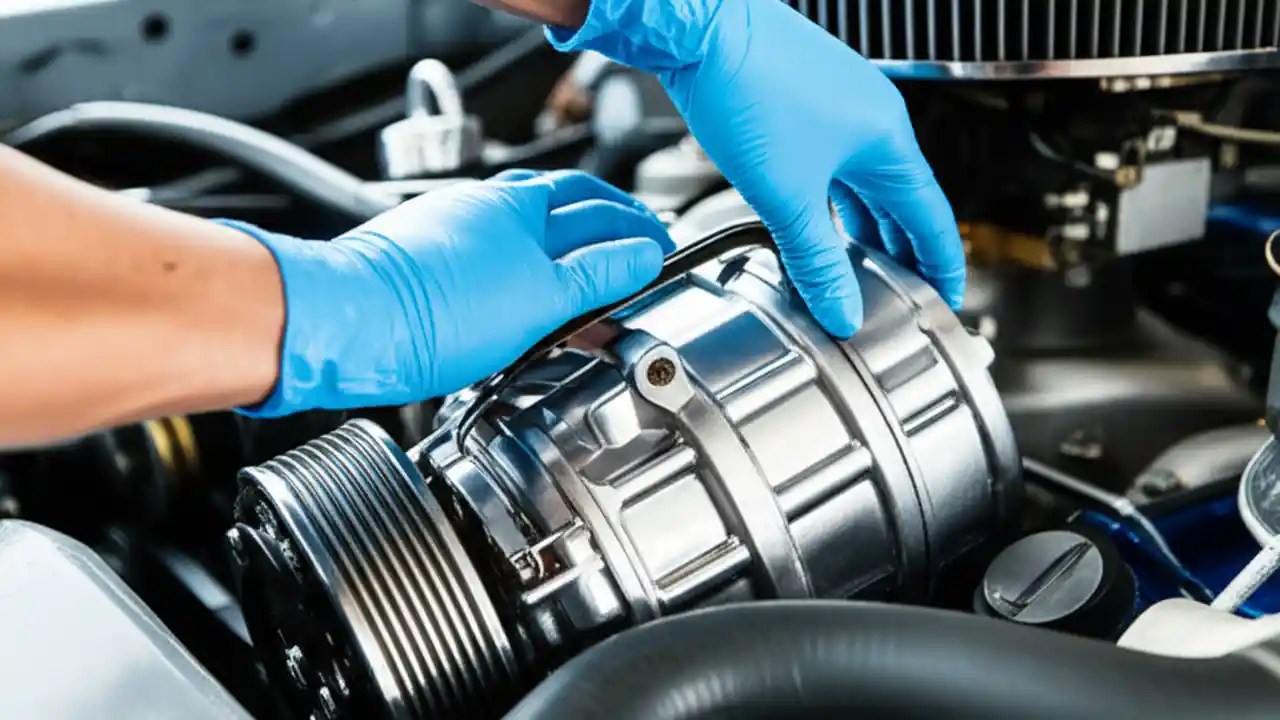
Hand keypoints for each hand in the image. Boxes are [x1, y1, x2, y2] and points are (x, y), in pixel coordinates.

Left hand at [221, 169, 671, 415]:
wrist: (349, 327)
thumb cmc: (431, 311)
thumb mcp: (540, 299)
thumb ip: (598, 277)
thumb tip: (642, 257)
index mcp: (520, 207)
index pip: (600, 211)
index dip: (637, 231)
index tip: (659, 250)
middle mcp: (487, 210)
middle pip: (564, 209)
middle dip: (606, 227)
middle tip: (635, 247)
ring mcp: (454, 232)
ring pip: (526, 234)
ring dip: (564, 249)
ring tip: (586, 275)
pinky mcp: (426, 261)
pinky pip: (494, 258)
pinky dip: (524, 271)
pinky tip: (524, 300)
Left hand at [547, 0, 965, 336]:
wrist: (697, 27)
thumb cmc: (745, 85)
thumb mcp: (785, 196)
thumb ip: (816, 260)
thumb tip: (842, 310)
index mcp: (886, 140)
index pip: (931, 217)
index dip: (942, 265)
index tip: (947, 299)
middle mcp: (872, 118)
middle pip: (900, 201)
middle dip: (902, 254)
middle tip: (902, 296)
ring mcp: (839, 107)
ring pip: (864, 183)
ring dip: (864, 229)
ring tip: (858, 272)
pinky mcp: (804, 102)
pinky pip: (834, 164)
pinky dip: (833, 201)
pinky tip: (814, 222)